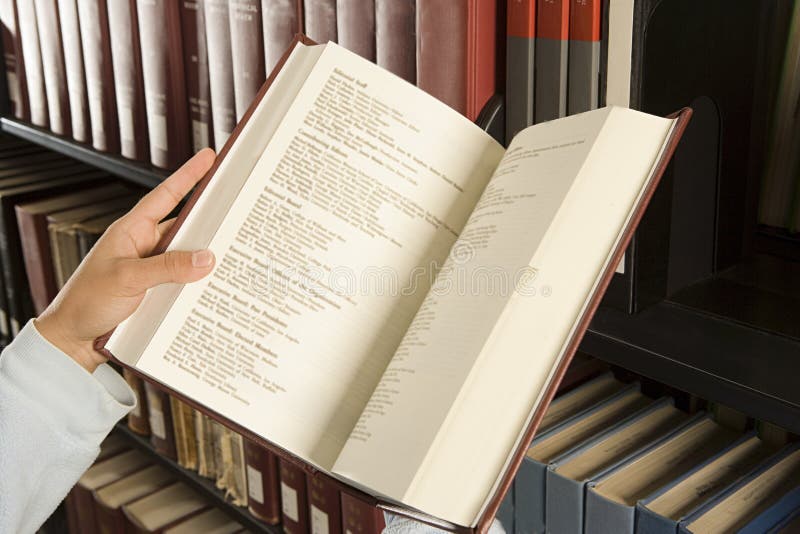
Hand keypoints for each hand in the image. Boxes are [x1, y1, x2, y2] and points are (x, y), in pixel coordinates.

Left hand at [35, 149, 216, 372]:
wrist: (72, 341)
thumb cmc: (86, 302)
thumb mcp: (127, 279)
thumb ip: (167, 267)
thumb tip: (206, 257)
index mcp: (131, 231)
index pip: (165, 196)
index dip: (188, 176)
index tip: (209, 157)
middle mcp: (144, 246)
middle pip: (185, 227)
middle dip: (209, 221)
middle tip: (238, 211)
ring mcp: (151, 269)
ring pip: (187, 257)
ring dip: (205, 259)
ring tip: (234, 254)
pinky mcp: (156, 292)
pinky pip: (184, 281)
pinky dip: (199, 283)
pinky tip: (215, 287)